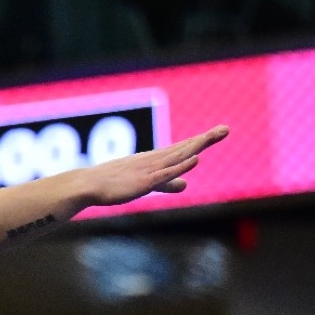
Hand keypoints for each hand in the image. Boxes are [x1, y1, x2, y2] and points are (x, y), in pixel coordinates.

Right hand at [76, 124, 229, 206]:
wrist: (88, 185)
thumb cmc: (113, 184)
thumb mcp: (147, 183)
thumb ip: (168, 183)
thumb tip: (186, 185)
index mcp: (157, 160)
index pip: (184, 148)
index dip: (203, 140)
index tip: (220, 131)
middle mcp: (155, 161)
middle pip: (185, 148)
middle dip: (206, 139)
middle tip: (226, 129)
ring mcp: (149, 170)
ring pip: (177, 156)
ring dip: (196, 146)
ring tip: (215, 137)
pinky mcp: (144, 182)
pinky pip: (165, 172)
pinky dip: (181, 165)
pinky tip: (195, 159)